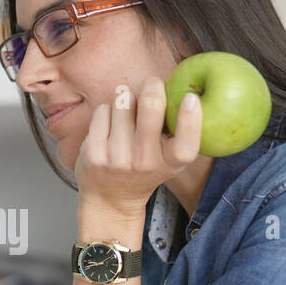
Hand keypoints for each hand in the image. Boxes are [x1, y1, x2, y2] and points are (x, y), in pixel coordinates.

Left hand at [75, 75, 204, 217]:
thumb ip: (176, 131)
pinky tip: (110, 124)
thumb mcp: (168, 158)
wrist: (110, 199)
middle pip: (151, 107)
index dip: (190, 119)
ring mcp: (117, 158)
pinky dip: (107, 111)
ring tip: (127, 113)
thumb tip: (178, 86)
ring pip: (123, 102)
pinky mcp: (94, 154)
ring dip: (126, 100)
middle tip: (153, 85)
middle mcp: (145, 162)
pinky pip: (102, 111)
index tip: (191, 98)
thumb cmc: (145, 168)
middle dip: (152, 87)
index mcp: (170, 164)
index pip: (186, 144)